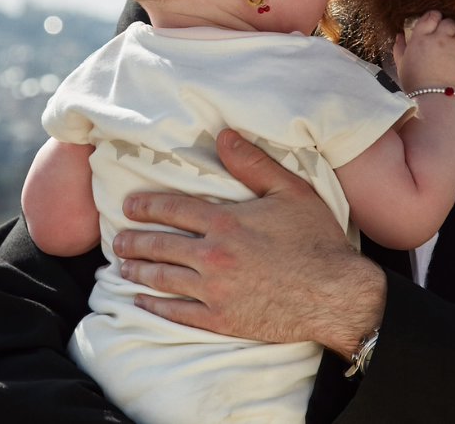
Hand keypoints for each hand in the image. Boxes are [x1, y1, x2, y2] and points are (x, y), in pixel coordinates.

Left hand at [111, 129, 386, 355]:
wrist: (337, 296)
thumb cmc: (317, 240)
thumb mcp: (291, 191)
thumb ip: (253, 163)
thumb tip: (224, 134)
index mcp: (226, 222)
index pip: (172, 210)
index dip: (146, 206)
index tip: (128, 206)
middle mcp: (213, 256)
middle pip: (159, 246)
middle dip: (133, 241)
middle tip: (117, 240)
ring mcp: (215, 291)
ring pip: (162, 279)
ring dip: (138, 272)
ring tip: (123, 267)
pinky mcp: (221, 320)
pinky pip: (177, 313)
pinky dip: (154, 306)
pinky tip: (142, 301)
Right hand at [394, 10, 454, 91]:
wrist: (436, 99)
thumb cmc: (415, 83)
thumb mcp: (402, 64)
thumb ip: (400, 47)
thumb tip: (399, 35)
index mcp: (421, 39)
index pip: (430, 17)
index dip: (433, 16)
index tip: (434, 19)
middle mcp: (439, 40)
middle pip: (448, 22)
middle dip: (447, 25)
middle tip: (444, 33)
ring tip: (452, 47)